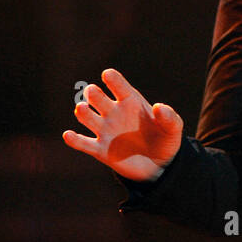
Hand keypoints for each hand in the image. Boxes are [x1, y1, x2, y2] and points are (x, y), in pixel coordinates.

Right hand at [62, 68, 183, 182]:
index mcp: (131, 102)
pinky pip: (84, 143)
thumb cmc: (165, 141)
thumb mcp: (173, 130)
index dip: (113, 79)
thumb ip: (169, 118)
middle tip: (93, 93)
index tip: (108, 75)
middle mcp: (114, 112)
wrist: (158, 166)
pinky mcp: (100, 150)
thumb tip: (159, 107)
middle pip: (97, 97)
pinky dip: (74, 140)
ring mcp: (105, 130)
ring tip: (82, 109)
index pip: (119, 86)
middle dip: (93, 93)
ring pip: (87, 117)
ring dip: (83, 112)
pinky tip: (69, 135)